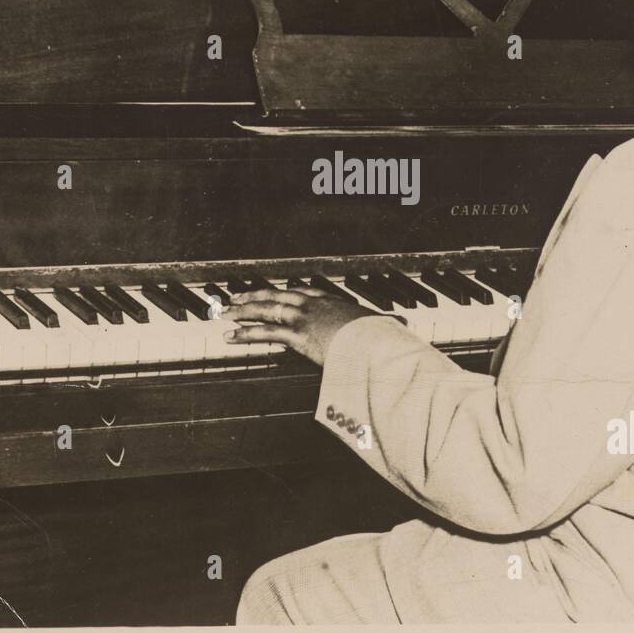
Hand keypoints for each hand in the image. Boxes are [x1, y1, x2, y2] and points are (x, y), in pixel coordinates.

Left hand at [221, 287, 379, 365]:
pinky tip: (232, 336)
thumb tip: (405, 325)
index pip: (302, 292)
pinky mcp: (297, 335)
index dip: (285, 292)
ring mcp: (304, 318)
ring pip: (267, 310)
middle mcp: (315, 305)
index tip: (273, 291)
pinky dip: (246, 334)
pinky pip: (266, 333)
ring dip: (245, 311)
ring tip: (228, 314)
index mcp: (333, 301)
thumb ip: (389, 325)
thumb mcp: (384, 327)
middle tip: (238, 298)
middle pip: (278, 296)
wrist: (376, 340)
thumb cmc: (380, 336)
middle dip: (256, 296)